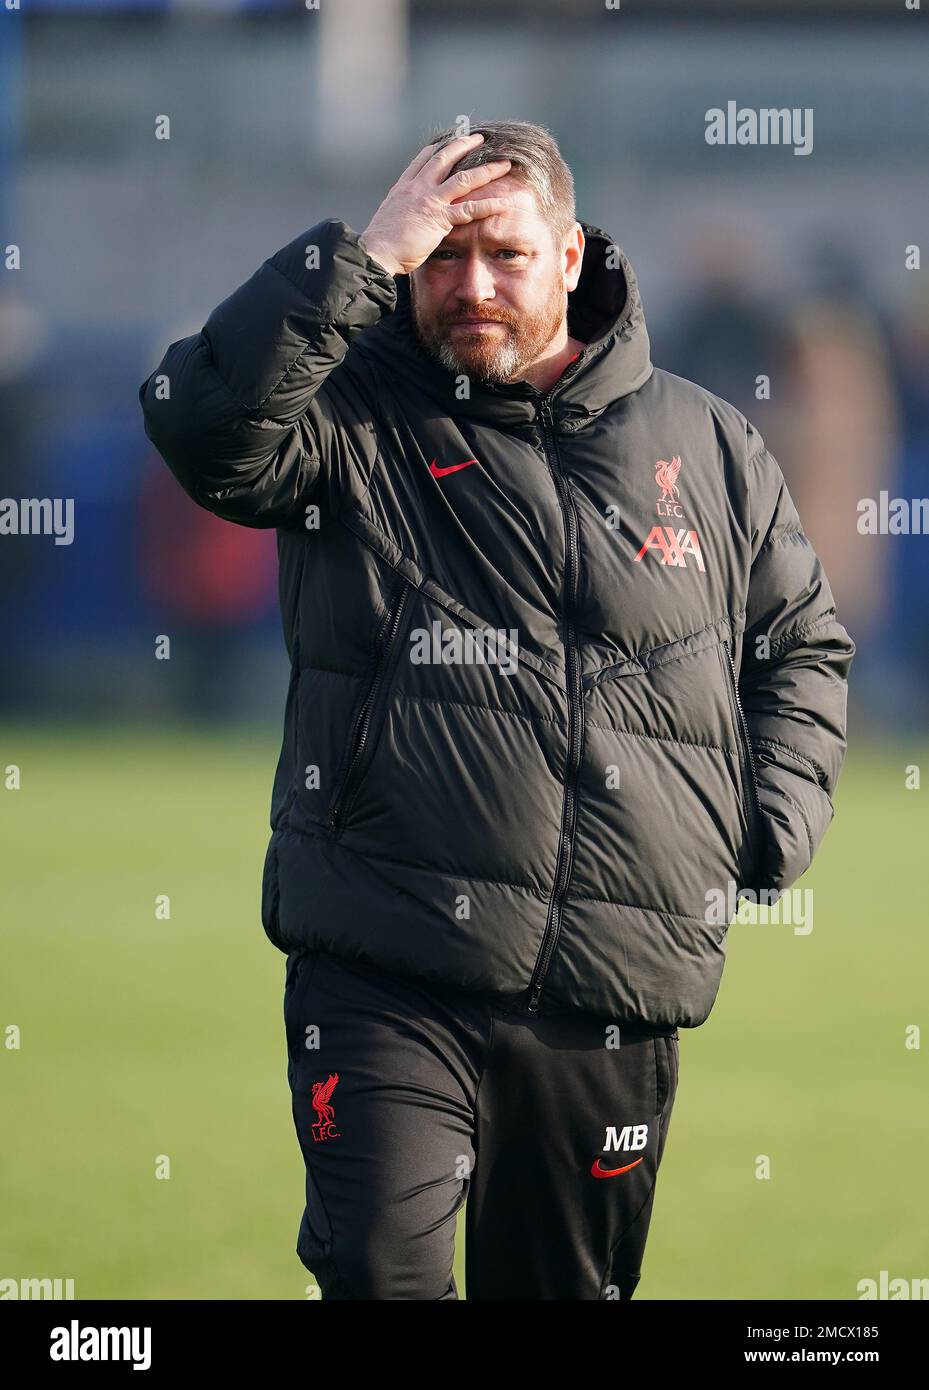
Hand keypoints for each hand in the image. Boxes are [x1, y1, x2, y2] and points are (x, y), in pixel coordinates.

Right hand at [360, 133, 514, 276]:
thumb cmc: (380, 242)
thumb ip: (401, 210)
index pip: (422, 161)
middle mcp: (418, 188)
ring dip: (486, 170)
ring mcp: (430, 201)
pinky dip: (489, 206)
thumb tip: (404, 216)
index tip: (447, 142)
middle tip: (480, 138)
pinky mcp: (440, 219)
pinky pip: (469, 209)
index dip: (436, 150)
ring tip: (503, 164)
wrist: (376, 251)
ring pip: (463, 179)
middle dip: (464, 146)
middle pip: (445, 159)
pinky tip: (504, 203)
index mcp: (404, 187)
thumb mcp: (388, 217)